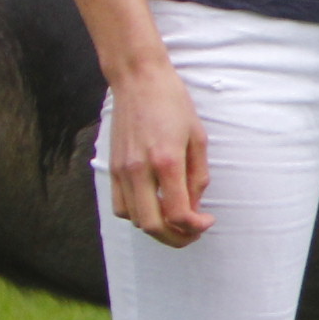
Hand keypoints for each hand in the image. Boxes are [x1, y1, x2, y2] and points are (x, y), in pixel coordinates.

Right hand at [105, 57, 210, 247]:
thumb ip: (197, 176)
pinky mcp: (112, 168)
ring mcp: (121, 171)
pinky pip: (120, 206)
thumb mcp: (197, 137)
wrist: (138, 81)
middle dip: (176, 238)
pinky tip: (154, 209)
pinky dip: (137, 216)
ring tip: (176, 224)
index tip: (206, 222)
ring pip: (133, 220)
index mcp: (166, 161)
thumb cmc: (174, 104)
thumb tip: (195, 207)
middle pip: (152, 225)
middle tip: (193, 233)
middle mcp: (139, 170)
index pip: (177, 213)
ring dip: (156, 229)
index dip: (194, 227)